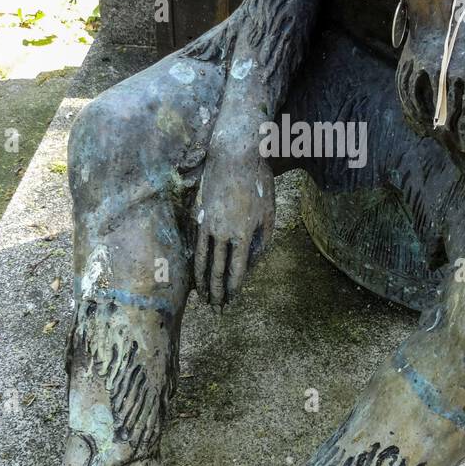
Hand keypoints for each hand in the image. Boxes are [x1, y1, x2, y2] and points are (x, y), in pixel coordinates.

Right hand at [194, 135, 274, 306]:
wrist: (233, 155)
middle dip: (217, 293)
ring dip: (203, 283)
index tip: (232, 300)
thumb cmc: (257, 181)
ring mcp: (207, 224)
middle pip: (217, 270)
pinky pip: (196, 245)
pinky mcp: (199, 215)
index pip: (237, 269)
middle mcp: (221, 232)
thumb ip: (263, 239)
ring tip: (204, 299)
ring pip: (202, 260)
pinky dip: (196, 263)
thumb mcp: (269, 211)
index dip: (235, 288)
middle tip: (217, 310)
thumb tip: (254, 262)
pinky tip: (196, 273)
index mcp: (242, 233)